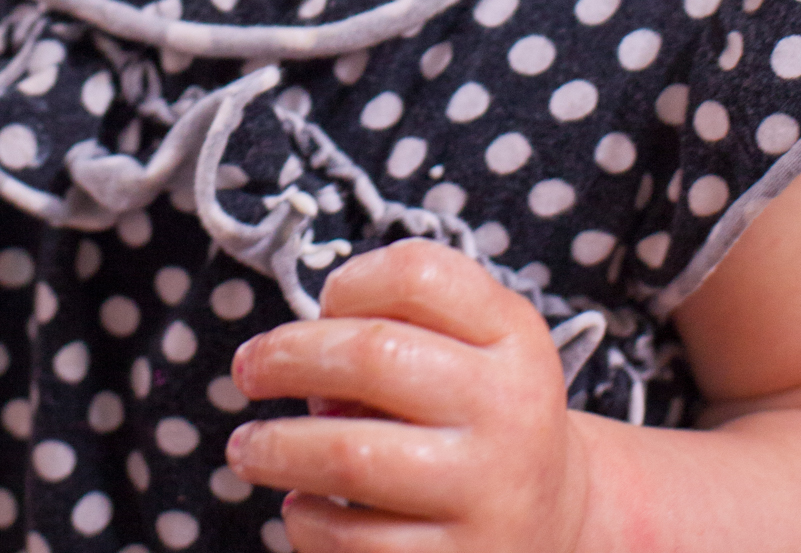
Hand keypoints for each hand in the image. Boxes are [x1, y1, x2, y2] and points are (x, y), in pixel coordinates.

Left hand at [227, 239, 590, 551]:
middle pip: (371, 356)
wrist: (554, 518)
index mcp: (514, 337)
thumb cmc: (478, 411)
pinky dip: (306, 523)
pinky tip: (300, 509)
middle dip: (285, 358)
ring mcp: (491, 494)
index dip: (349, 283)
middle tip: (246, 370)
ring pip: (351, 457)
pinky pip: (356, 543)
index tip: (319, 307)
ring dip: (276, 447)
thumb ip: (399, 317)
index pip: (417, 275)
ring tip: (247, 448)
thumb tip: (294, 352)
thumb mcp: (474, 342)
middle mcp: (511, 410)